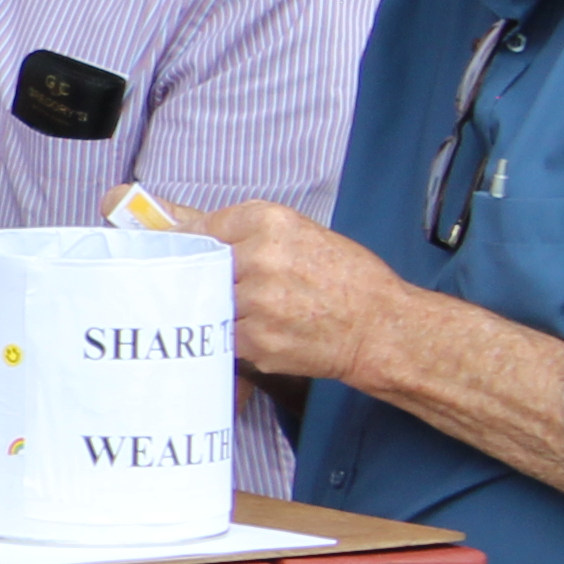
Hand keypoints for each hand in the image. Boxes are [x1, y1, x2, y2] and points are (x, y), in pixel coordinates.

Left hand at [196, 199, 406, 385]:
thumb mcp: (301, 234)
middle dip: (202, 277)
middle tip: (214, 284)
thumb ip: (246, 231)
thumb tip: (182, 223)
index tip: (181, 251)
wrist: (382, 328)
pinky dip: (235, 335)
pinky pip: (225, 335)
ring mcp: (258, 302)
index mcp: (270, 223)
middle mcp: (261, 258)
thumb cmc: (348, 279)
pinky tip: (262, 330)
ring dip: (220, 309)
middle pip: (200, 267)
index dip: (190, 242)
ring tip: (250, 310)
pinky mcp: (259, 340)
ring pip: (209, 303)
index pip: (203, 228)